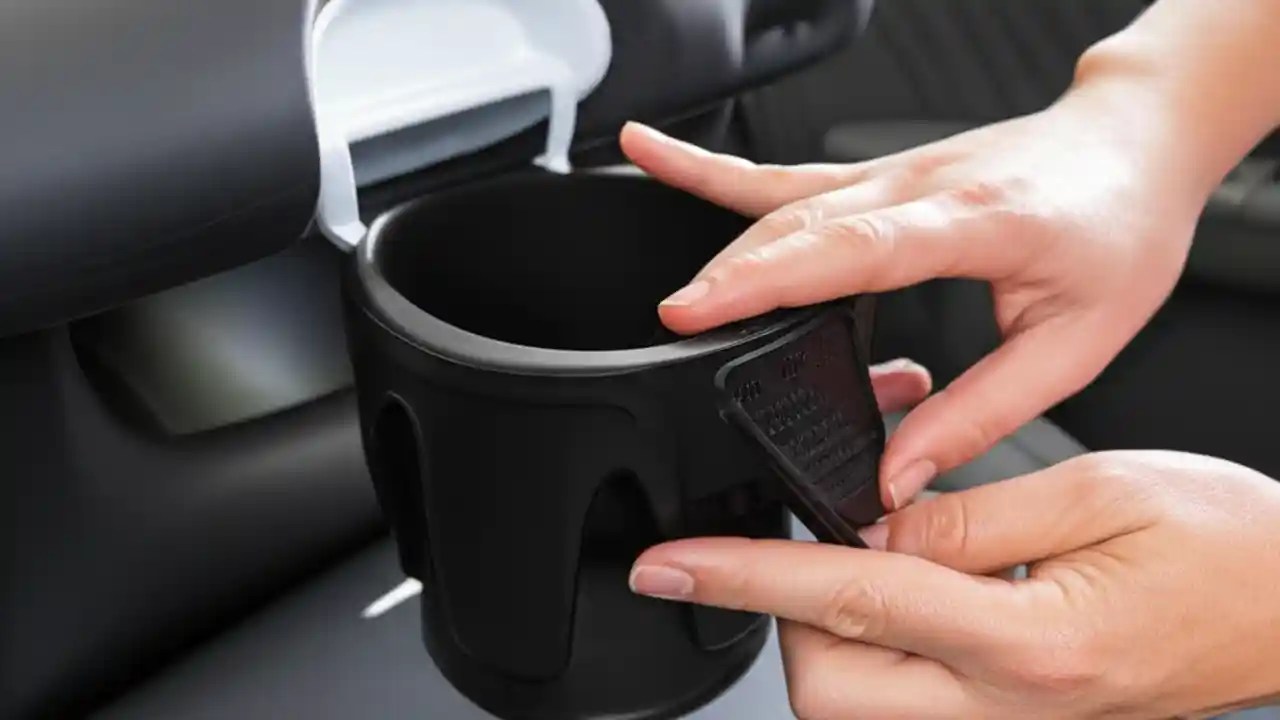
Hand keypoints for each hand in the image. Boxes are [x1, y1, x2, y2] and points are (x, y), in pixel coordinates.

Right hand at [620, 78, 1211, 506]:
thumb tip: (901, 474)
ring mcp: (892, 173)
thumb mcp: (1078, 342)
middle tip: (673, 330)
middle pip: (802, 224)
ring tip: (671, 297)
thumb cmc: (1119, 229)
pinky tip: (654, 154)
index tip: (706, 311)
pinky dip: (712, 169)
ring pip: (784, 202)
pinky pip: (783, 173)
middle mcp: (923, 185)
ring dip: (722, 247)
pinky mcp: (874, 177)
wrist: (1133, 145)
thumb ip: (984, 413)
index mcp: (979, 219)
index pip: (856, 246)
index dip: (772, 276)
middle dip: (729, 278)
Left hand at [629, 451, 1279, 718]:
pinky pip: (908, 706)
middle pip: (828, 686)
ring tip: (873, 557)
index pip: (848, 600)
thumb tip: (872, 520)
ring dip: (834, 631)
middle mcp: (1010, 707)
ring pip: (857, 708)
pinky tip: (913, 588)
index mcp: (1030, 641)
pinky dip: (879, 647)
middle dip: (790, 614)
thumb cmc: (1232, 545)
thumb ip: (970, 512)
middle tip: (818, 539)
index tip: (671, 566)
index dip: (743, 578)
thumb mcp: (1100, 490)